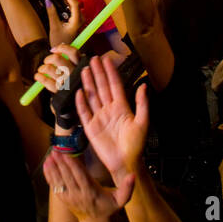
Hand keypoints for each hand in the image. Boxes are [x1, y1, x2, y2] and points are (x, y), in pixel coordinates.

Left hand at [41, 149, 132, 221]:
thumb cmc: (108, 208)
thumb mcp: (121, 200)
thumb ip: (127, 188)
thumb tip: (133, 176)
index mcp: (91, 192)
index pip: (80, 177)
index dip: (73, 166)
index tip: (68, 155)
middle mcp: (78, 195)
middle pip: (67, 177)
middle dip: (61, 164)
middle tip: (55, 151)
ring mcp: (69, 197)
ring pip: (59, 181)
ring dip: (53, 168)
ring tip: (49, 155)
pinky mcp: (63, 198)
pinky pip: (54, 186)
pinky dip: (49, 175)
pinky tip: (46, 165)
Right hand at [45, 0, 84, 48]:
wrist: (63, 52)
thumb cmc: (60, 42)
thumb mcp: (54, 27)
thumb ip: (51, 13)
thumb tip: (48, 1)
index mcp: (76, 21)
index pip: (74, 3)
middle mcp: (80, 20)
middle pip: (75, 3)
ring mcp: (79, 21)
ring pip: (75, 6)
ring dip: (67, 0)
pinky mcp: (76, 22)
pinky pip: (73, 10)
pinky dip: (67, 5)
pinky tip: (61, 3)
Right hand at [76, 54, 148, 178]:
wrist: (126, 162)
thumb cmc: (136, 145)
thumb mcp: (143, 122)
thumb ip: (142, 104)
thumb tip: (144, 85)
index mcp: (122, 107)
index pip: (115, 85)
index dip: (111, 72)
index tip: (107, 59)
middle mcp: (109, 109)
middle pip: (102, 88)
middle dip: (98, 73)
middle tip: (93, 59)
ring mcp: (99, 117)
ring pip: (92, 97)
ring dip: (88, 84)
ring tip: (84, 70)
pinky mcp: (90, 128)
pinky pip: (84, 113)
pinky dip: (81, 103)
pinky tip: (79, 92)